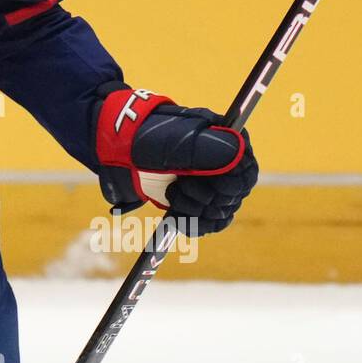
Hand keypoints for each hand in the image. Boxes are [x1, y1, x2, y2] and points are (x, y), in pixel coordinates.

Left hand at [92, 83, 257, 235]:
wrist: (117, 147)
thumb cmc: (146, 137)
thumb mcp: (176, 140)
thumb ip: (209, 147)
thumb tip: (239, 152)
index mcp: (226, 140)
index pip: (244, 175)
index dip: (225, 187)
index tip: (195, 182)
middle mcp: (223, 161)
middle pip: (232, 199)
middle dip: (204, 200)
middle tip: (179, 187)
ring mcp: (209, 181)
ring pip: (220, 213)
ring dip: (195, 211)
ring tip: (173, 194)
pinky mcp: (194, 198)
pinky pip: (209, 223)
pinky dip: (194, 224)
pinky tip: (178, 217)